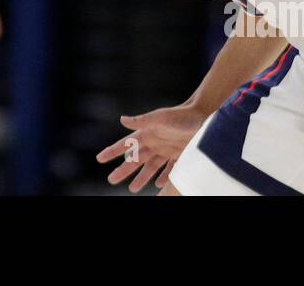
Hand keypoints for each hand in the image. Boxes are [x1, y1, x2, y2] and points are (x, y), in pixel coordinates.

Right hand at [95, 102, 209, 192]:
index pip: (125, 145)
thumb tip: (122, 119)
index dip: (112, 152)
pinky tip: (158, 185)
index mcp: (146, 134)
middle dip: (123, 170)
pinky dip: (163, 178)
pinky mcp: (179, 155)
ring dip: (141, 178)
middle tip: (111, 180)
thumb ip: (142, 121)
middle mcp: (154, 143)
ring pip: (150, 167)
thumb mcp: (160, 118)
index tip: (99, 159)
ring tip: (132, 189)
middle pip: (135, 160)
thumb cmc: (181, 116)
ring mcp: (166, 149)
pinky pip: (169, 170)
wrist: (203, 115)